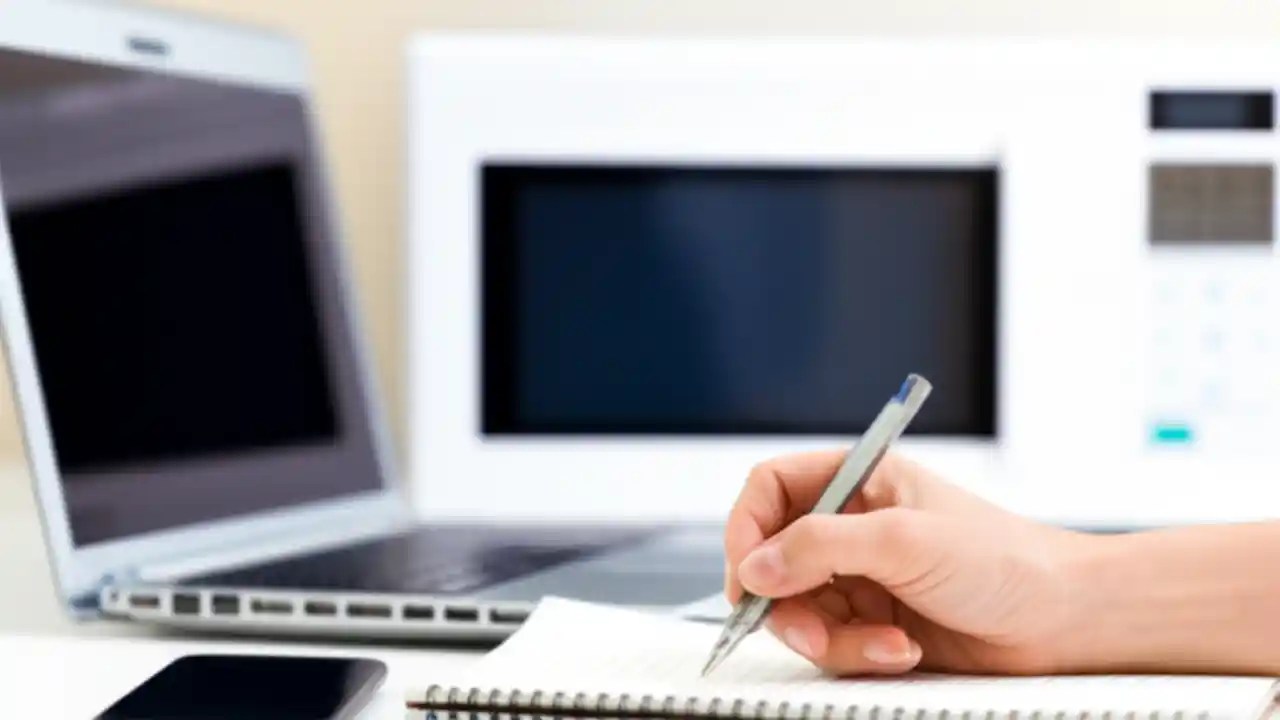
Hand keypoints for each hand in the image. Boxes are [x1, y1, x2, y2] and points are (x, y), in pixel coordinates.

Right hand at [724, 451, 1086, 675]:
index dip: (746, 529)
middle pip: (772, 560)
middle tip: (808, 631)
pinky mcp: (873, 621)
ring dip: (832, 637)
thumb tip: (755, 566)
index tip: (747, 574)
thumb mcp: (903, 540)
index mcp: (857, 479)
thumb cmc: (1004, 561)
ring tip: (882, 643)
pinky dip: (860, 654)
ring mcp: (860, 576)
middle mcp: (851, 524)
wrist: (1062, 620)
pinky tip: (903, 648)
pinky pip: (832, 644)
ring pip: (798, 611)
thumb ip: (819, 547)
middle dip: (787, 603)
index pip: (769, 490)